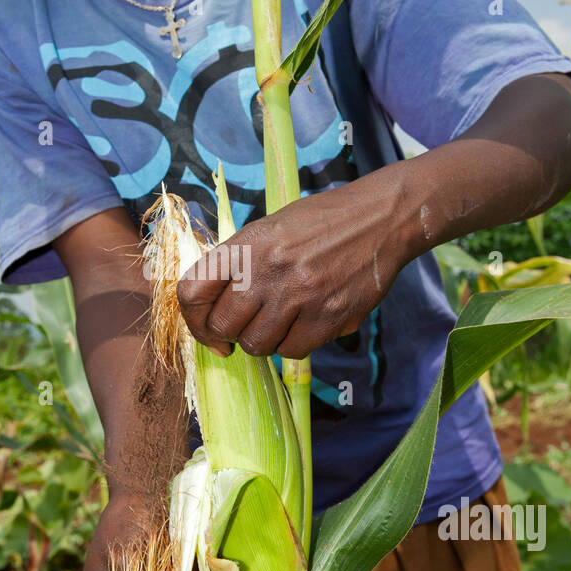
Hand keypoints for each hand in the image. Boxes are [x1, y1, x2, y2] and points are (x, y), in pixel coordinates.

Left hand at [177, 165, 411, 359]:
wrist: (378, 220)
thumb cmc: (319, 224)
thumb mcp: (269, 229)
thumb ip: (238, 263)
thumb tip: (212, 309)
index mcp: (246, 245)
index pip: (192, 291)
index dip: (194, 319)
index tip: (207, 329)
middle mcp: (267, 270)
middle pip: (222, 327)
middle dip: (230, 333)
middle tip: (247, 325)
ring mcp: (298, 296)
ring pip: (256, 345)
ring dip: (262, 340)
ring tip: (278, 322)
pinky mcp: (327, 318)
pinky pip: (292, 351)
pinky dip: (292, 344)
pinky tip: (304, 323)